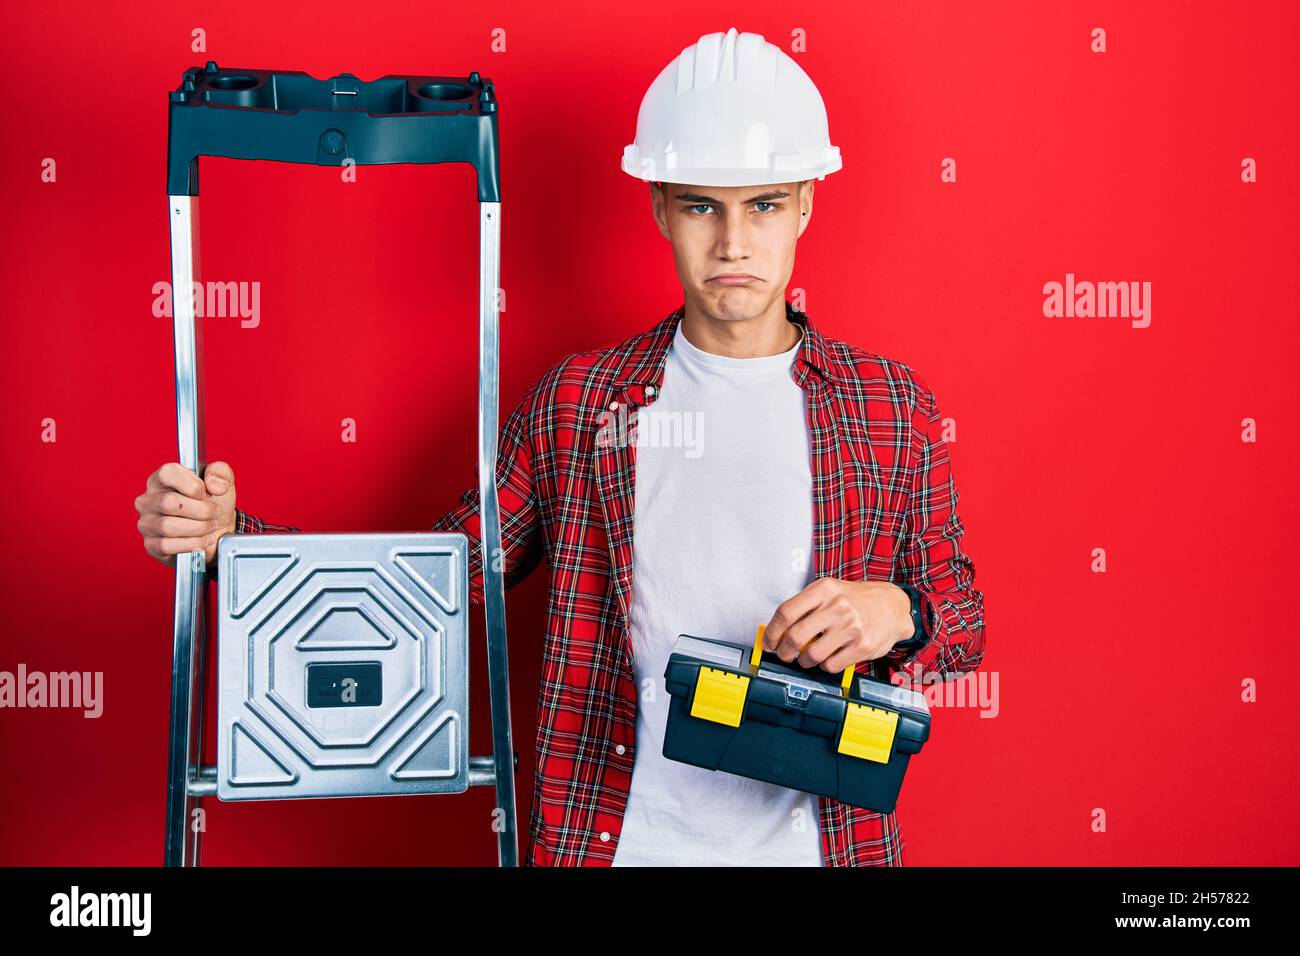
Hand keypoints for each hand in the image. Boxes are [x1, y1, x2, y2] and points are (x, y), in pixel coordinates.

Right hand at [135, 461, 236, 566]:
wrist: (220, 531)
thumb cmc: (215, 503)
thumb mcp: (222, 482)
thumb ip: (220, 472)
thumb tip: (212, 485)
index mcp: (161, 480)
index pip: (167, 473)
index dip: (192, 485)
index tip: (206, 492)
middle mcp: (148, 500)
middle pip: (169, 502)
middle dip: (201, 510)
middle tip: (215, 513)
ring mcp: (146, 523)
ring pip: (168, 526)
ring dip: (199, 528)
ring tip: (211, 526)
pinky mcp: (151, 545)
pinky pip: (167, 545)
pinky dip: (192, 544)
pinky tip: (203, 540)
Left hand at [762, 578, 914, 672]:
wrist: (891, 606)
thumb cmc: (855, 600)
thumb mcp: (829, 591)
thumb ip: (804, 607)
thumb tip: (776, 631)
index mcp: (824, 589)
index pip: (786, 612)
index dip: (772, 632)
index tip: (768, 642)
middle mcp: (838, 606)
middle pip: (795, 636)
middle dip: (784, 651)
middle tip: (785, 654)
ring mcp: (851, 627)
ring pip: (812, 655)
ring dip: (804, 661)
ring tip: (808, 657)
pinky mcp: (862, 646)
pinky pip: (830, 665)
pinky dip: (824, 665)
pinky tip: (828, 657)